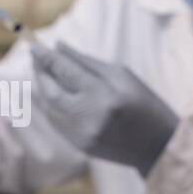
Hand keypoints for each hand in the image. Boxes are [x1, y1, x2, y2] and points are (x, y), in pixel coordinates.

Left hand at [30, 42, 178, 175]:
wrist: (158, 146)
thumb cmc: (145, 103)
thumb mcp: (122, 75)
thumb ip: (87, 62)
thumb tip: (59, 47)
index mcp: (104, 96)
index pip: (66, 73)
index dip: (47, 59)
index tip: (34, 47)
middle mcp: (89, 118)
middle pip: (51, 93)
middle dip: (41, 74)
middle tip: (36, 59)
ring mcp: (82, 135)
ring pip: (50, 109)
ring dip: (43, 90)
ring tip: (44, 73)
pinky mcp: (79, 146)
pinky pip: (56, 122)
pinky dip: (51, 105)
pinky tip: (54, 94)